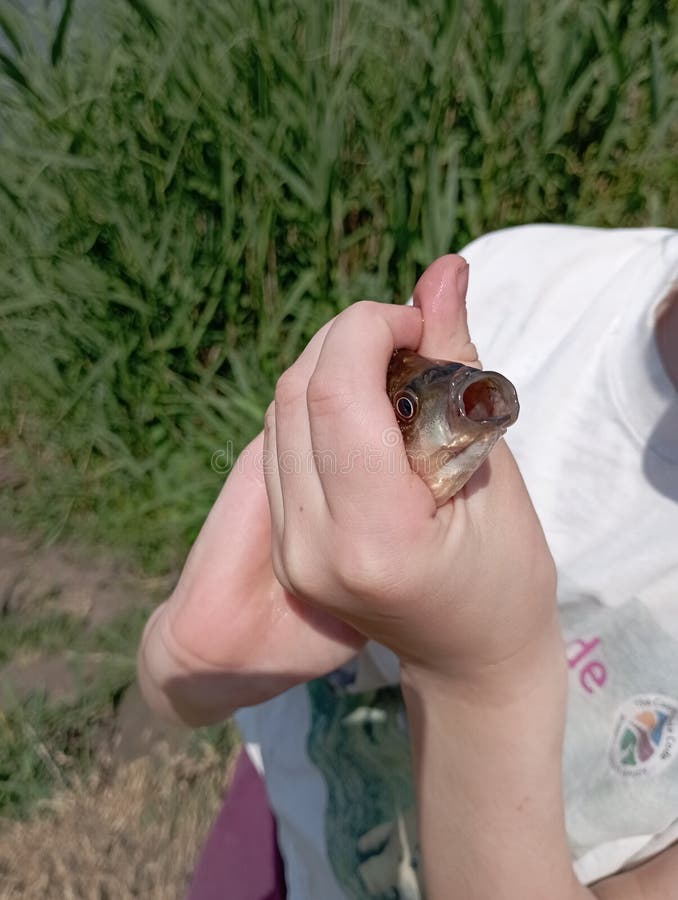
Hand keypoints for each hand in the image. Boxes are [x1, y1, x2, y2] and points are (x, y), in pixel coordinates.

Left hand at [265, 255, 558, 690]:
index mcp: (376, 539)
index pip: (336, 396)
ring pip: (278, 415)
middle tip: (408, 339)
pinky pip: (279, 446)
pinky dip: (316, 405)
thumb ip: (460, 368)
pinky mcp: (283, 548)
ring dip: (329, 368)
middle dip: (347, 339)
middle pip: (296, 396)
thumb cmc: (506, 575)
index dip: (368, 329)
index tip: (417, 322)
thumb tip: (445, 270)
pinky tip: (363, 410)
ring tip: (392, 374)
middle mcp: (313, 549)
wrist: (470, 660)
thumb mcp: (495, 470)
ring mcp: (290, 553)